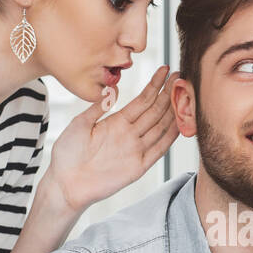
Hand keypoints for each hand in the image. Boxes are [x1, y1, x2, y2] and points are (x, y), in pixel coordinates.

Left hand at [41, 65, 179, 212]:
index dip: (155, 85)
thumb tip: (114, 89)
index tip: (166, 70)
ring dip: (174, 111)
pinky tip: (182, 124)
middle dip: (169, 93)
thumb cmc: (68, 154)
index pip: (142, 100)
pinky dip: (171, 137)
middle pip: (155, 110)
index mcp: (117, 122)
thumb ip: (98, 107)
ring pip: (160, 127)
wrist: (65, 183)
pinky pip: (159, 149)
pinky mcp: (138, 166)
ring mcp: (136, 150)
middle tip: (182, 76)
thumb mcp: (80, 124)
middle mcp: (130, 134)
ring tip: (186, 95)